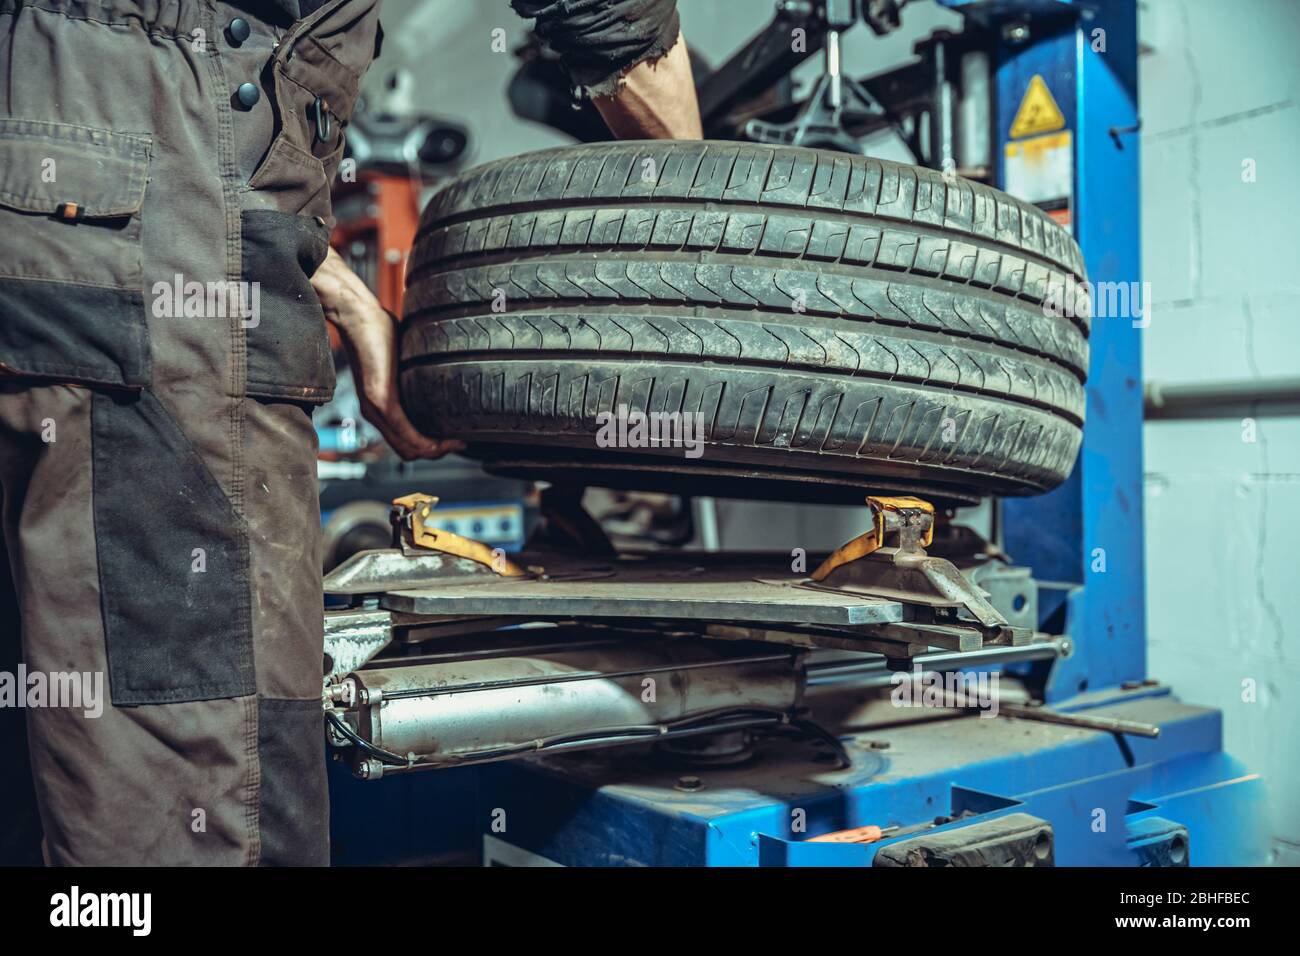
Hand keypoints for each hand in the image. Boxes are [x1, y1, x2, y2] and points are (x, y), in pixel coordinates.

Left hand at [312, 248, 463, 459]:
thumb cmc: (376, 330)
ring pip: (408, 449)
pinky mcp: (381, 400)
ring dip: (436, 451)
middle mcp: (375, 413)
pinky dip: (428, 442)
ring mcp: (377, 409)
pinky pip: (407, 434)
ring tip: (457, 441)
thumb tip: (434, 367)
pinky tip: (446, 437)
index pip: (406, 442)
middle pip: (409, 452)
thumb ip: (413, 372)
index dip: (432, 448)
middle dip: (437, 453)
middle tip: (460, 441)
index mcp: (380, 406)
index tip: (455, 437)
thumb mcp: (398, 358)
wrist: (356, 316)